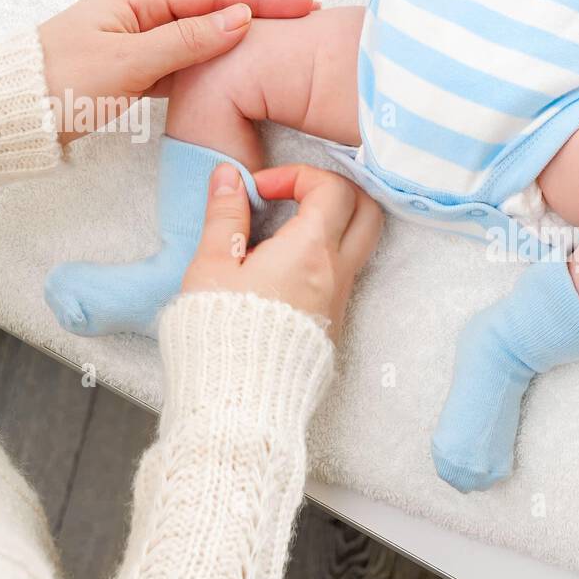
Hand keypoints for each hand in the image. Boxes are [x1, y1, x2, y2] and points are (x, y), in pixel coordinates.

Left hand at [38, 0, 316, 143]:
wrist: (14, 116)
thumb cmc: (61, 84)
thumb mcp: (129, 61)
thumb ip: (187, 40)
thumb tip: (240, 18)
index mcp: (134, 0)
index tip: (301, 5)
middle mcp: (138, 14)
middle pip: (210, 7)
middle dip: (258, 11)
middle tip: (303, 19)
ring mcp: (138, 42)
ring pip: (201, 35)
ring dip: (241, 38)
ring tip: (283, 44)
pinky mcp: (136, 70)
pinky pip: (186, 60)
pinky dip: (217, 63)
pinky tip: (240, 72)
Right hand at [181, 163, 383, 337]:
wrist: (239, 402)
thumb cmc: (220, 335)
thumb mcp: (211, 268)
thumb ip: (224, 216)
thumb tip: (229, 176)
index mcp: (309, 252)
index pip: (333, 189)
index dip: (298, 176)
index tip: (261, 191)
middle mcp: (336, 273)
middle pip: (366, 210)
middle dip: (333, 191)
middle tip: (293, 197)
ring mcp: (340, 300)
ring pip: (360, 244)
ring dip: (333, 224)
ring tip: (287, 230)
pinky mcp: (334, 323)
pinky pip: (344, 276)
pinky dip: (325, 256)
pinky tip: (285, 265)